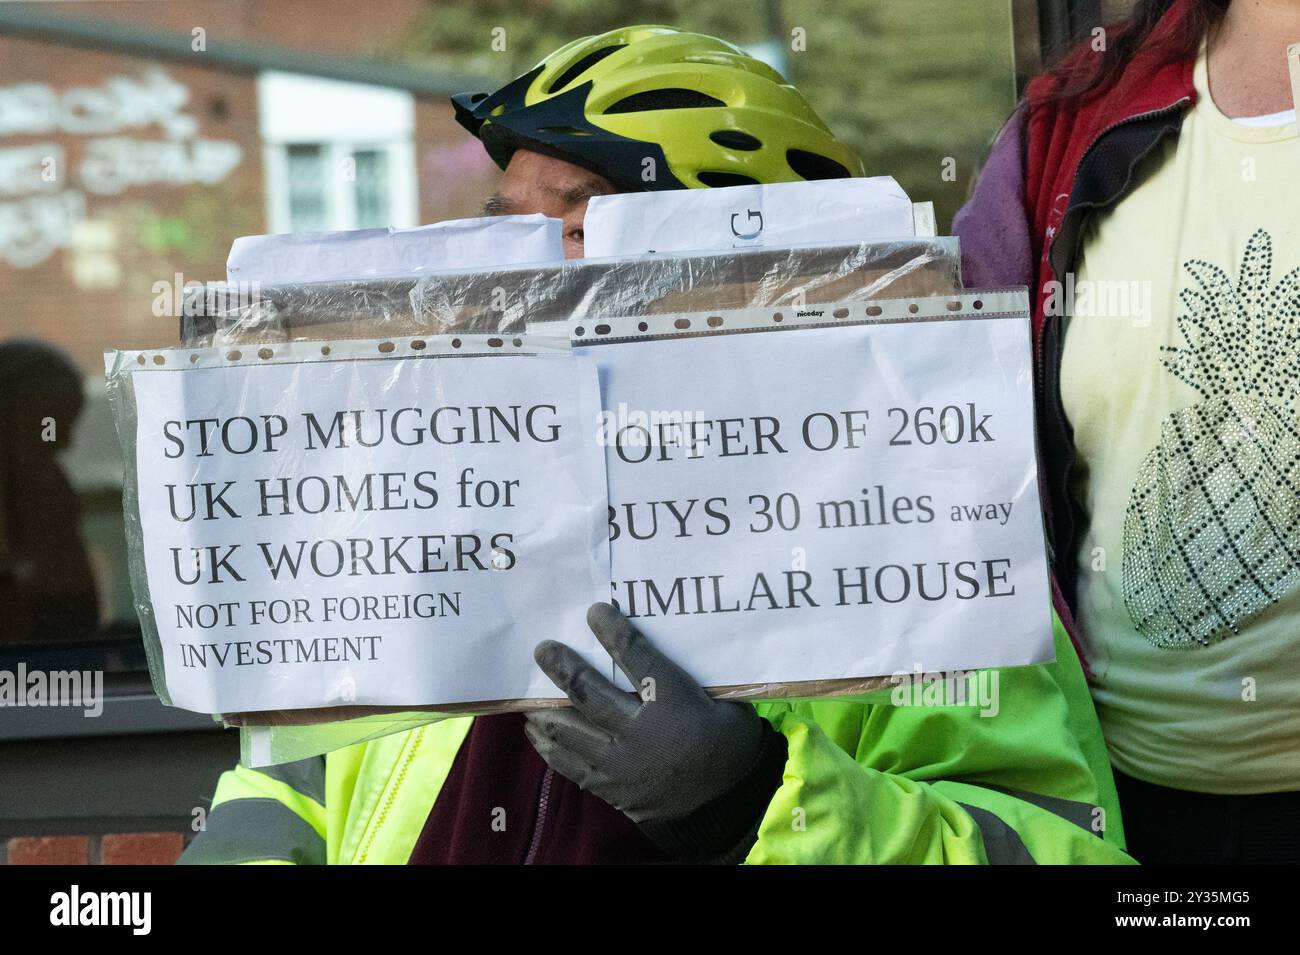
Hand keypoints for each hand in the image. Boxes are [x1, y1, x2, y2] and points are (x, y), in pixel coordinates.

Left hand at [525, 602, 769, 826]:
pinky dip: (549, 746)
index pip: (635, 657)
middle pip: (590, 693)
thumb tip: (672, 645)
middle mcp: (640, 732)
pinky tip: (536, 731)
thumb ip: (694, 679)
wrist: (724, 805)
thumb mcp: (726, 705)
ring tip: (530, 694)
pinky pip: (570, 764)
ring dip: (546, 708)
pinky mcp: (610, 787)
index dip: (612, 631)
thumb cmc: (729, 745)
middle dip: (563, 668)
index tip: (595, 612)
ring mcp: (621, 764)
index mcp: (674, 704)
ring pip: (571, 730)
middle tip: (543, 649)